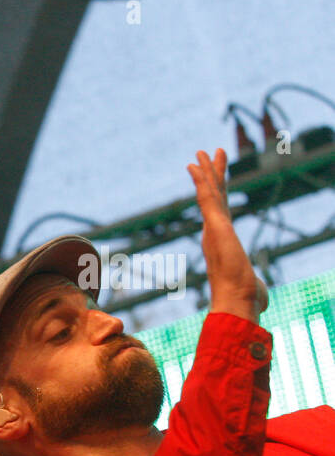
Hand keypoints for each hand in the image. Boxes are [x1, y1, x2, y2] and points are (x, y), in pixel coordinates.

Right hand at [187, 147, 267, 323]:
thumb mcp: (254, 289)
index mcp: (222, 242)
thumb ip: (255, 288)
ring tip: (201, 152)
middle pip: (214, 197)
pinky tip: (195, 166)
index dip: (217, 194)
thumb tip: (260, 302)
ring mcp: (214, 227)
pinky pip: (206, 197)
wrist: (236, 300)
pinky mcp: (215, 224)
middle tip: (207, 156)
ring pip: (208, 193)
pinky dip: (201, 180)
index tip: (213, 182)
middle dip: (211, 175)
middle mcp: (215, 232)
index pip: (220, 212)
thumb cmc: (245, 300)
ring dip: (205, 171)